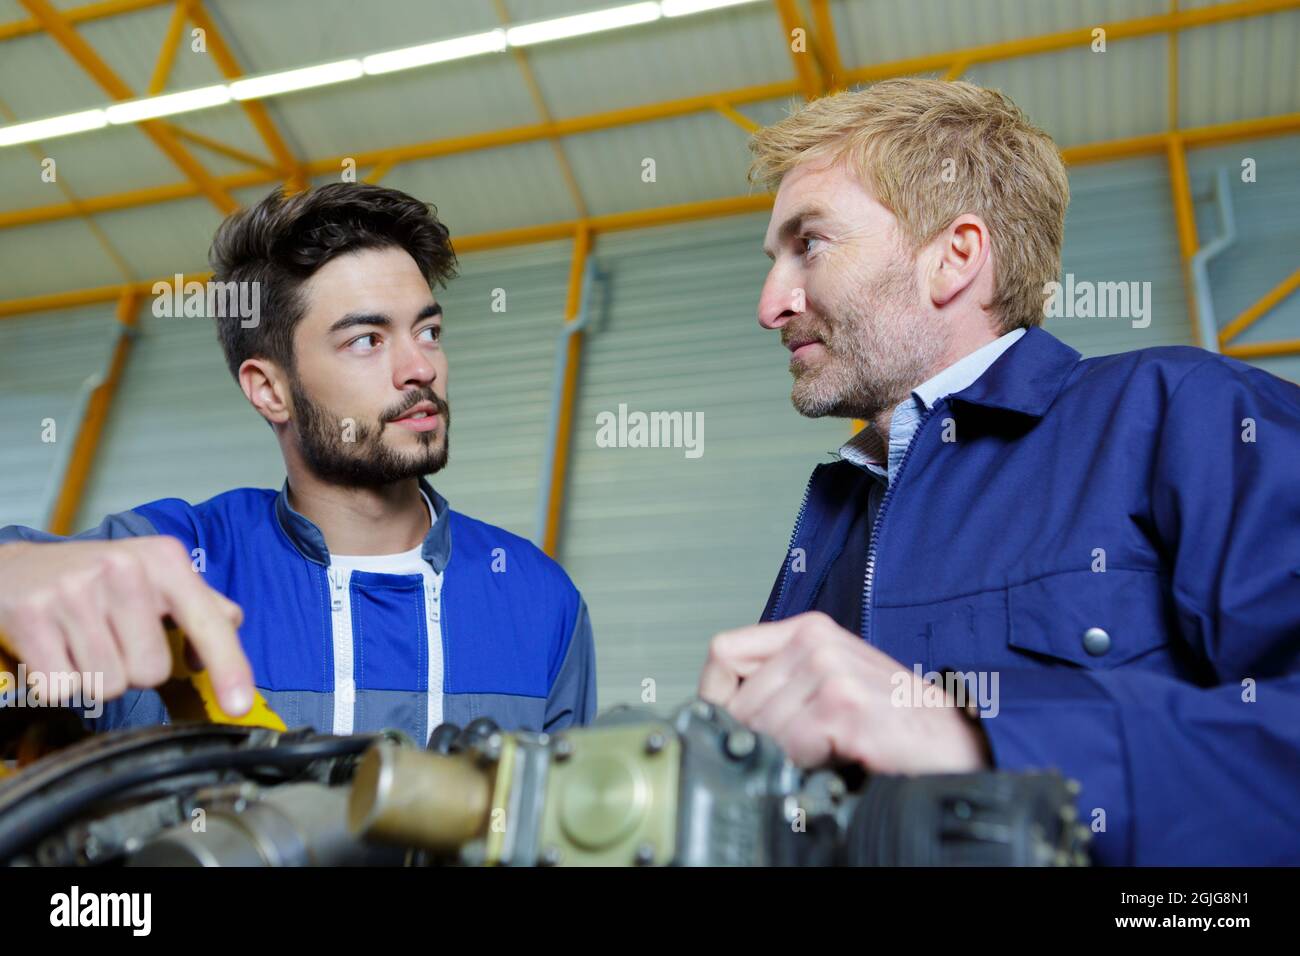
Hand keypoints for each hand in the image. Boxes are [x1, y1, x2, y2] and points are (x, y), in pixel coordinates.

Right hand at [0, 538, 252, 715]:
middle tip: (112, 639)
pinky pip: (63, 688)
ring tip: (81, 642)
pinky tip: (53, 649)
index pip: (208, 622)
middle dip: (134, 669)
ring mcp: (75, 591)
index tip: (238, 707)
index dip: (229, 667)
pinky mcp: (32, 616)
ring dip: (96, 676)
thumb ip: (200, 601)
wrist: (14, 568)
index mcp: (164, 559)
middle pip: (153, 671)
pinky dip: (58, 681)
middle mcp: (124, 569)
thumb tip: (231, 623)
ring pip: (110, 684)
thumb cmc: (95, 578)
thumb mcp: (154, 575)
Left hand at [698, 611, 990, 773]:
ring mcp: (831, 671)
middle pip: (736, 699)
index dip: (718, 696)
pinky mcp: (844, 708)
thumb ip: (781, 683)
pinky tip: (833, 760)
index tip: (733, 723)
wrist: (956, 741)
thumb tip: (721, 708)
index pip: (723, 652)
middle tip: (791, 751)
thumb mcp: (832, 683)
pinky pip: (789, 747)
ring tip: (820, 754)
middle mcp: (817, 642)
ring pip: (758, 727)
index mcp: (809, 630)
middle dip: (754, 737)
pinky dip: (804, 765)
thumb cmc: (897, 717)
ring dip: (782, 755)